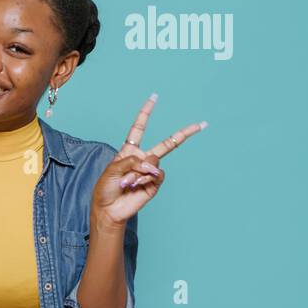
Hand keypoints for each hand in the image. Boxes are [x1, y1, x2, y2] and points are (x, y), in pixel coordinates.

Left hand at [92, 93, 205, 225]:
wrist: (108, 209)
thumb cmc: (105, 188)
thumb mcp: (112, 169)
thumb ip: (132, 161)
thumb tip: (152, 164)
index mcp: (129, 151)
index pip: (139, 128)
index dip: (146, 113)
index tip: (154, 98)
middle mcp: (142, 159)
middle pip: (167, 143)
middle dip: (184, 134)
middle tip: (201, 124)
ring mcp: (150, 171)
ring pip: (155, 162)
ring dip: (138, 172)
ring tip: (127, 182)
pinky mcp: (155, 184)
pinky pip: (157, 175)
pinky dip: (145, 178)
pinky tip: (136, 185)